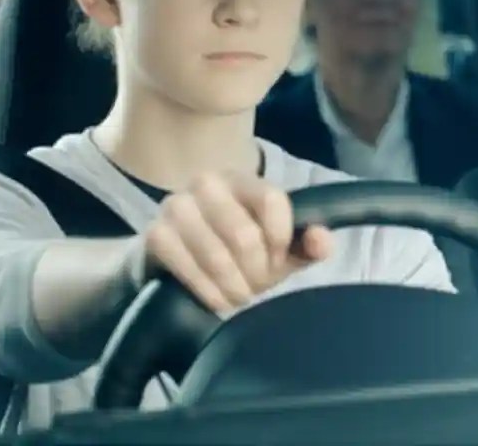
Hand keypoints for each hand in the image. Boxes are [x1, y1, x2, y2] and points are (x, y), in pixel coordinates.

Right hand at [140, 171, 332, 314]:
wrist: (178, 261)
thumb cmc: (238, 252)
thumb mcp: (278, 249)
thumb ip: (308, 244)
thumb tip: (321, 239)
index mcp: (242, 178)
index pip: (273, 201)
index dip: (281, 239)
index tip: (279, 260)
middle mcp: (207, 183)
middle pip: (245, 235)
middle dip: (256, 271)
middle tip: (256, 285)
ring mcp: (177, 206)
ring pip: (218, 256)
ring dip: (234, 286)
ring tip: (238, 294)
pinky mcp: (156, 235)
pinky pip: (190, 270)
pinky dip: (210, 293)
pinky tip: (217, 299)